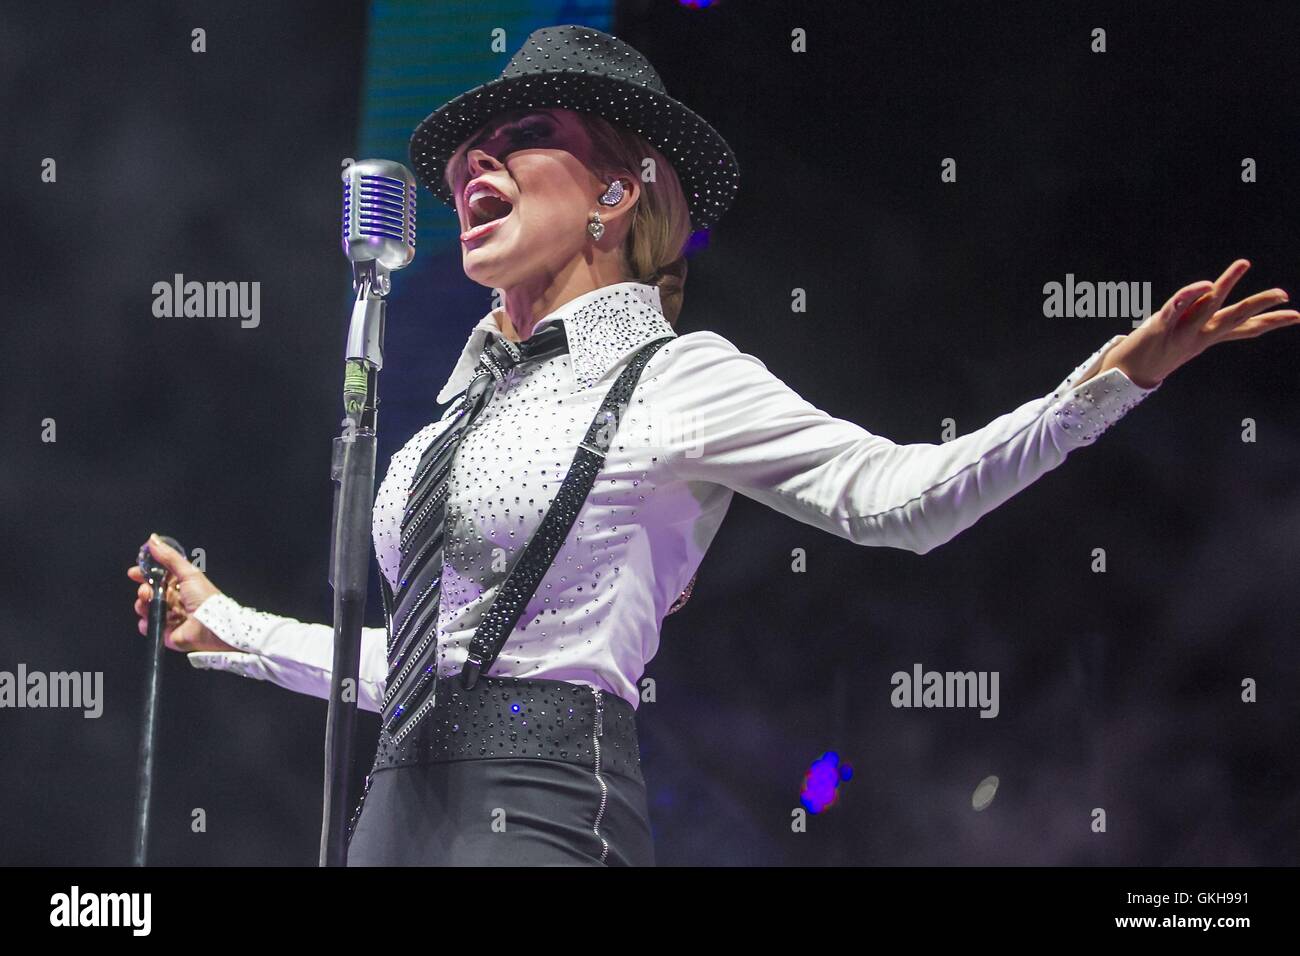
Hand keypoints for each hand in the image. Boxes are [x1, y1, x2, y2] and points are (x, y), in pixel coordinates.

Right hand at [126, 534, 236, 652]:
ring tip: (148, 604)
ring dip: (142, 605)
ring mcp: (168, 617)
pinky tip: (152, 620)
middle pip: (149, 593)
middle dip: (143, 590)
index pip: (157, 578)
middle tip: (145, 591)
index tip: (134, 573)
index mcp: (180, 585)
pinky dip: (146, 623)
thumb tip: (153, 539)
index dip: (144, 575)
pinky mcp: (165, 633)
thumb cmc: (203, 597)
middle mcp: (174, 600)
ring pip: (146, 608)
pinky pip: (148, 627)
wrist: (210, 625)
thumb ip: (169, 557)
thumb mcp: (188, 573)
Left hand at [1095, 260, 1298, 388]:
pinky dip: (1189, 295)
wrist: (1124, 374)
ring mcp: (1180, 332)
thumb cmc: (1156, 351)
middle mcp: (1198, 336)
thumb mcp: (1186, 337)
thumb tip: (1211, 297)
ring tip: (1243, 263)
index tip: (1297, 316)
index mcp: (1208, 338)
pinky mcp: (1159, 327)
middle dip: (1259, 305)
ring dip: (1226, 283)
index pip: (1245, 330)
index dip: (1271, 323)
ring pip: (1208, 306)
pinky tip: (1202, 284)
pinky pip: (1176, 307)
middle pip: (1234, 318)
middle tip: (1283, 294)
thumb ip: (1201, 319)